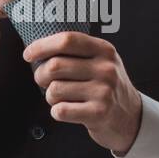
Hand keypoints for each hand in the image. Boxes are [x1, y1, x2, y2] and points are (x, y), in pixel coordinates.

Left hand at [22, 31, 142, 154]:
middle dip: (41, 75)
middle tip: (44, 81)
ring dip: (50, 96)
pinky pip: (60, 110)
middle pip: (55, 66)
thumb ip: (77, 52)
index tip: (29, 54)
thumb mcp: (101, 61)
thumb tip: (37, 47)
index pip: (67, 40)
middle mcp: (105, 68)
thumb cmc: (107, 87)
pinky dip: (57, 111)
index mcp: (104, 50)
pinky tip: (68, 109)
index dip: (42, 46)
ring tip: (62, 97)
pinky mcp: (98, 113)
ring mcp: (103, 91)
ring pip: (54, 89)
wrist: (130, 117)